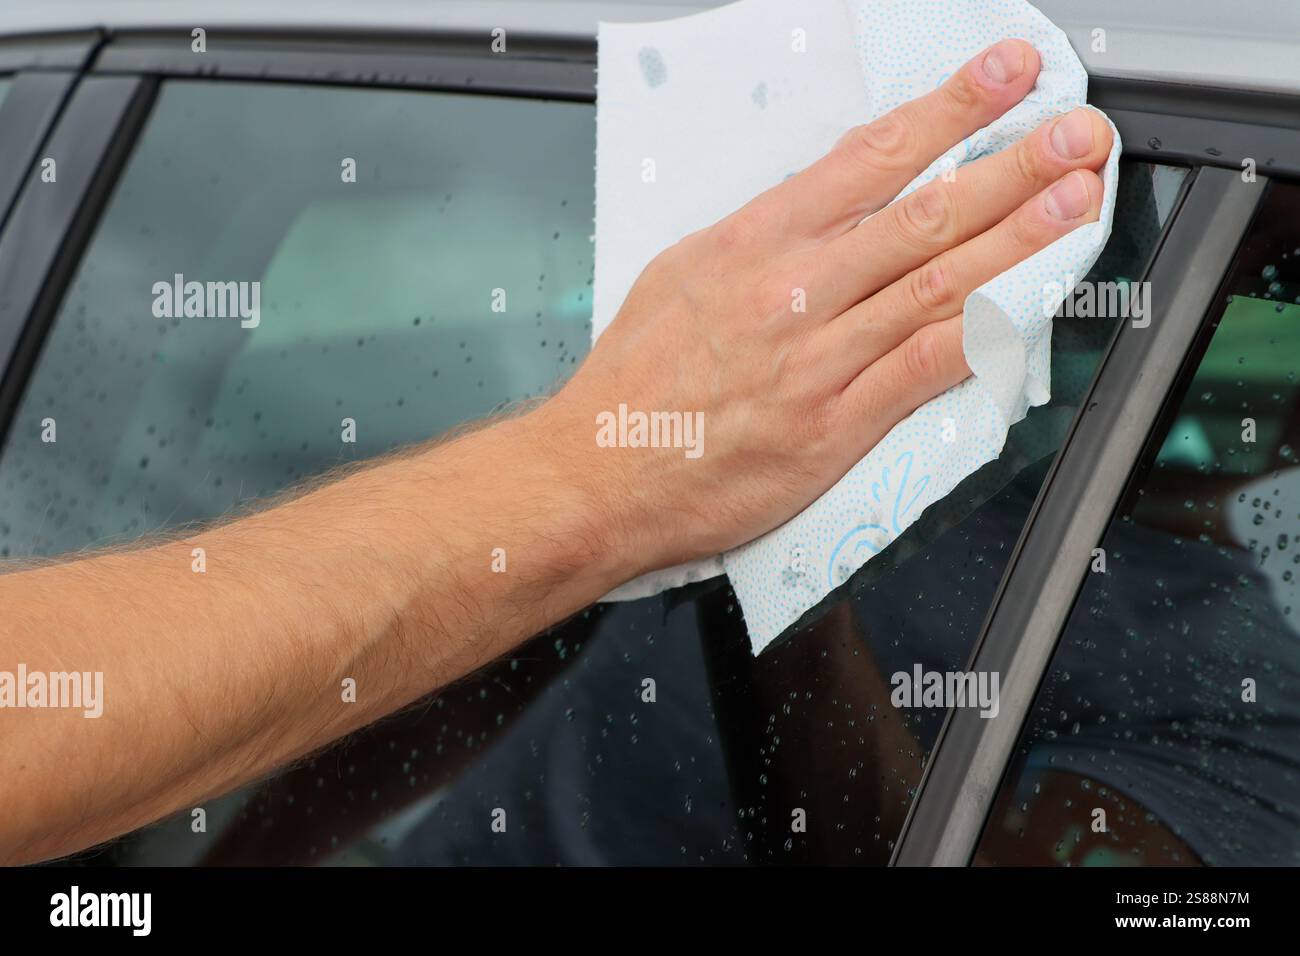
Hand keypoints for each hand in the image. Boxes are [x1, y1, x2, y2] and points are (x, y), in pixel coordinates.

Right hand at [539, 38, 1111, 577]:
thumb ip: (760, 239)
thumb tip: (828, 207)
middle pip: (921, 215)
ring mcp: (816, 360)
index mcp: (752, 244)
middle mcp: (791, 291)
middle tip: (1074, 132)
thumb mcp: (683, 276)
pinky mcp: (831, 428)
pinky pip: (921, 372)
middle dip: (1011, 166)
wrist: (595, 474)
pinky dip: (981, 335)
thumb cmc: (633, 383)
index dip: (948, 111)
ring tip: (1074, 201)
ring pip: (935, 286)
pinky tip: (1028, 306)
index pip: (868, 158)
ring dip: (1016, 240)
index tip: (1003, 75)